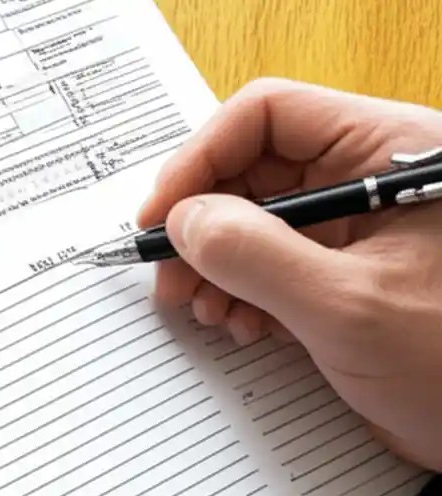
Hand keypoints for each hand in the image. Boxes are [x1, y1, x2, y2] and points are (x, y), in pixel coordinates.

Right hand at [139, 78, 441, 469]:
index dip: (202, 158)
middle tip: (169, 277)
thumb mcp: (346, 307)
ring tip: (208, 312)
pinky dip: (239, 293)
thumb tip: (184, 221)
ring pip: (251, 218)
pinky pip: (268, 262)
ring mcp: (354, 228)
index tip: (162, 215)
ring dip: (213, 265)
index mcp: (386, 152)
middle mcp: (367, 178)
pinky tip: (241, 326)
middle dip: (201, 225)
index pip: (269, 115)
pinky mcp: (342, 273)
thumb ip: (256, 256)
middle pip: (251, 169)